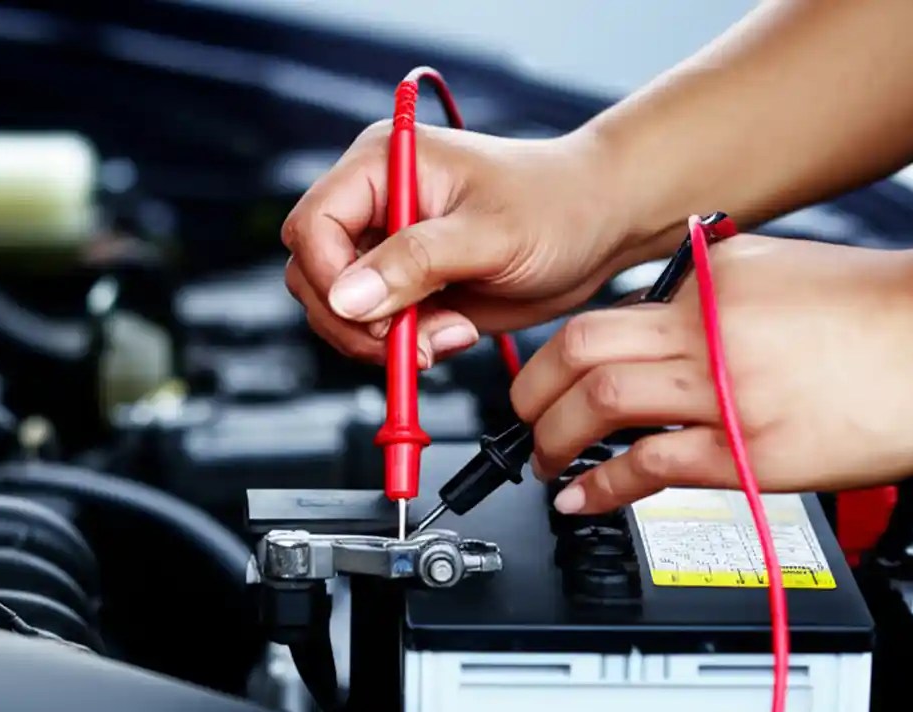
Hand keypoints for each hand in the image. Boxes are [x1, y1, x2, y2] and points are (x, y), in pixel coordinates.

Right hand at [281, 121, 632, 367]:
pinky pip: (376, 330)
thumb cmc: (557, 206)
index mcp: (384, 164)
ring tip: (446, 336)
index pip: (313, 225)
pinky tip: (454, 334)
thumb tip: (347, 297)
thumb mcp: (490, 235)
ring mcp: (388, 248)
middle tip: (409, 339)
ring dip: (384, 339)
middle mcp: (375, 203)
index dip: (330, 278)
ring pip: (339, 309)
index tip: (374, 316)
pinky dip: (406, 346)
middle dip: (355, 320)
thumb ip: (416, 262)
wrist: (599, 227)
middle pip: (313, 274)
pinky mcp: (407, 286)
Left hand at [510, 234, 912, 513]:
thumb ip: (715, 290)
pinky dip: (603, 484)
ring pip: (602, 403)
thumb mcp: (778, 269)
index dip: (557, 356)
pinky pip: (653, 463)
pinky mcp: (754, 447)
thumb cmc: (883, 304)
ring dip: (554, 439)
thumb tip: (667, 311)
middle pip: (579, 350)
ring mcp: (726, 387)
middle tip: (520, 423)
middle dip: (530, 394)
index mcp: (708, 281)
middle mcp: (705, 327)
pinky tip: (584, 496)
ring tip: (543, 463)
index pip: (602, 315)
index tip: (545, 381)